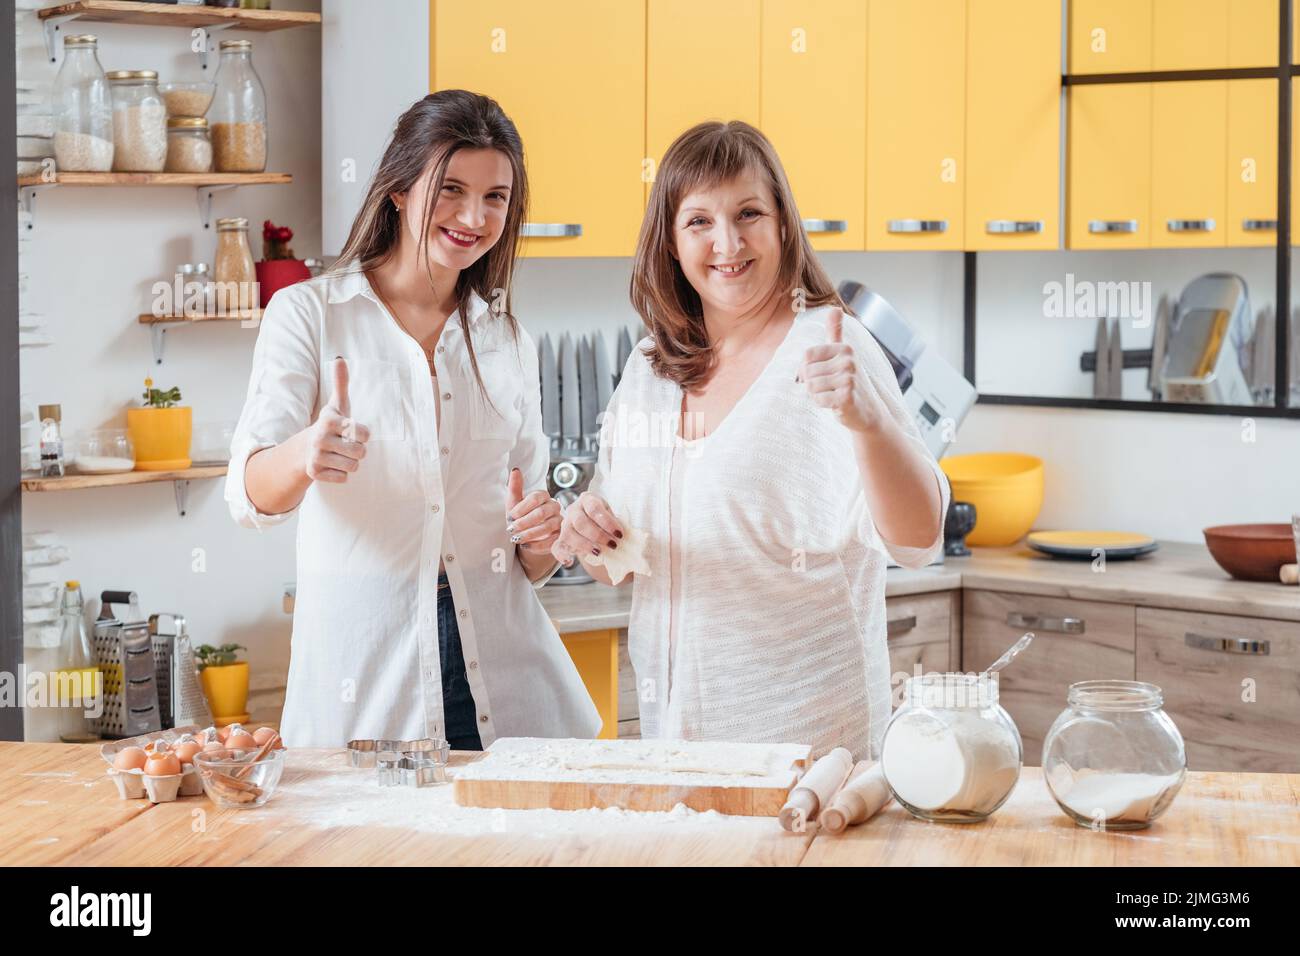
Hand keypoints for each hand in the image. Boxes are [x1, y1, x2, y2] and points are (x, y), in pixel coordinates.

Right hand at [305, 357, 369, 482]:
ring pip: (353, 466)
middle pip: (360, 452)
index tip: (352, 431)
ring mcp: (315, 456)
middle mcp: (319, 438)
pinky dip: (341, 474)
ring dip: (350, 462)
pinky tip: (331, 465)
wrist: (305, 448)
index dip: (363, 435)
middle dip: (358, 450)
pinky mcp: (314, 473)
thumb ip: (341, 383)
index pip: (364, 434)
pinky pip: (343, 478)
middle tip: (346, 445)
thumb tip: (340, 359)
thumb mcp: (337, 404)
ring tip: (339, 454)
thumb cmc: (331, 425)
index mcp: (328, 420)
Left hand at [506, 468, 562, 554]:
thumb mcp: (514, 503)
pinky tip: (525, 545)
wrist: (528, 537)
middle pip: (542, 512)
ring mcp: (559, 522)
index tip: (511, 516)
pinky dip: (537, 545)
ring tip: (517, 538)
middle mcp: (554, 507)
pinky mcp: (560, 537)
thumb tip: (515, 470)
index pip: (536, 497)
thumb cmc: (521, 518)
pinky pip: (551, 541)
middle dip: (525, 521)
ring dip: (530, 534)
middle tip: (511, 529)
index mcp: (544, 497)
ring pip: (547, 527)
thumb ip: (515, 487)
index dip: (522, 507)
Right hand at [551, 491, 622, 566]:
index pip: (595, 509)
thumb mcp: (610, 515)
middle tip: (612, 544)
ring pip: (569, 534)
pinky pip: (556, 546)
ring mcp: (565, 524)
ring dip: (585, 545)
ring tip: (599, 552)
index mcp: (588, 500)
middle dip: (598, 535)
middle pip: (581, 522)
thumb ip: (614, 523)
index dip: (607, 522)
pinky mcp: (561, 538)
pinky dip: (561, 555)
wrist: (592, 522)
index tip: (619, 534)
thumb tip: (621, 537)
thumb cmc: (603, 519)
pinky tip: (569, 561)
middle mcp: (573, 509)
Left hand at [798, 307, 883, 433]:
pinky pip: (818, 400)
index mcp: (845, 349)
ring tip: (832, 395)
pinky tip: (835, 404)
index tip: (821, 374)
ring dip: (817, 395)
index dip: (806, 369)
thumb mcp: (843, 355)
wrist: (868, 412)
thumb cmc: (849, 382)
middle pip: (807, 371)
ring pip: (811, 386)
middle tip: (829, 388)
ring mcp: (849, 379)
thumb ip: (835, 332)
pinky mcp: (847, 397)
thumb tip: (834, 307)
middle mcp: (849, 361)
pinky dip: (822, 405)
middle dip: (812, 384)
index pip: (807, 356)